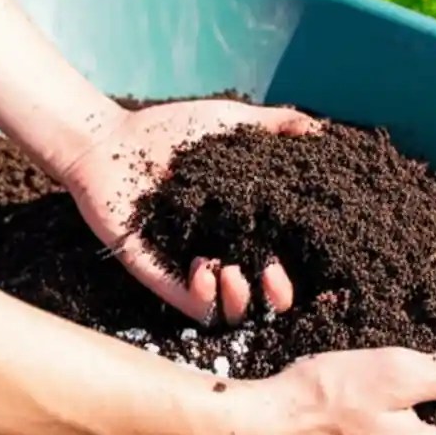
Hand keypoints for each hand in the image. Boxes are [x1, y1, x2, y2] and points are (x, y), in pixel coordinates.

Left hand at [60, 99, 319, 324]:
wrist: (109, 138)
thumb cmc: (170, 130)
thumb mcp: (231, 122)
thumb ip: (276, 126)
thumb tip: (322, 131)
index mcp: (249, 224)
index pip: (289, 259)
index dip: (309, 270)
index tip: (326, 265)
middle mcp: (226, 252)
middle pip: (265, 299)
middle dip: (279, 297)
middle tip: (273, 275)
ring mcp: (192, 267)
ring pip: (228, 311)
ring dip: (240, 300)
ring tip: (232, 272)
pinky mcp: (157, 274)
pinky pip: (186, 305)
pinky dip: (201, 296)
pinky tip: (203, 266)